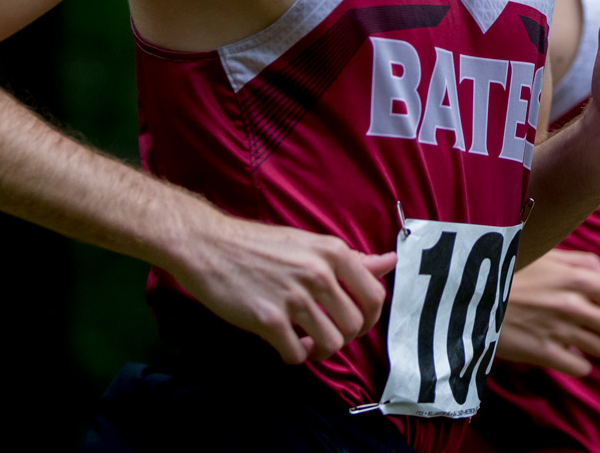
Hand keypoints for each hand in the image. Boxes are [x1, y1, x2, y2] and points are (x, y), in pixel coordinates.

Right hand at [174, 215, 397, 364]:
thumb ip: (351, 259)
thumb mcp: (310, 244)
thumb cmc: (259, 245)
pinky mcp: (269, 320)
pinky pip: (297, 355)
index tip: (354, 322)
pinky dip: (294, 355)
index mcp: (333, 253)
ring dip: (320, 350)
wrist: (209, 246)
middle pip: (355, 326)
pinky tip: (285, 342)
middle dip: (343, 336)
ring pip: (331, 345)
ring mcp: (294, 298)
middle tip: (324, 331)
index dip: (369, 317)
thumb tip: (390, 262)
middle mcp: (318, 274)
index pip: (375, 296)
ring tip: (305, 340)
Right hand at [497, 250, 599, 376]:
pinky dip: (579, 364)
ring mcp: (558, 331)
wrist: (471, 294)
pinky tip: (568, 353)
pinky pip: (581, 369)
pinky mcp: (543, 354)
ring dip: (597, 346)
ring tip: (582, 338)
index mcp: (577, 277)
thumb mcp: (549, 254)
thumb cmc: (512, 269)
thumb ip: (587, 263)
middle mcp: (572, 304)